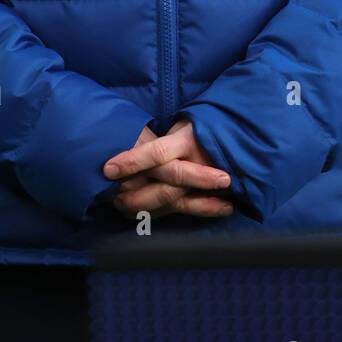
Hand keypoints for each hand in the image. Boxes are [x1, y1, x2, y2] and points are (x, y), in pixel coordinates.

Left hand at [104, 119, 233, 219]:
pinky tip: (139, 216)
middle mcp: (198, 163)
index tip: (109, 169)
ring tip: (122, 208)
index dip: (133, 161)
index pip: (158, 152)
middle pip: (166, 186)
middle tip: (115, 198)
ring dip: (146, 208)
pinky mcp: (206, 195)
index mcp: (187, 140)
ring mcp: (205, 183)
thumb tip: (123, 150)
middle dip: (138, 195)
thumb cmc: (196, 128)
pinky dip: (160, 214)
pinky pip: (183, 210)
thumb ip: (153, 136)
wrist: (232, 138)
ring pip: (174, 202)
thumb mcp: (178, 124)